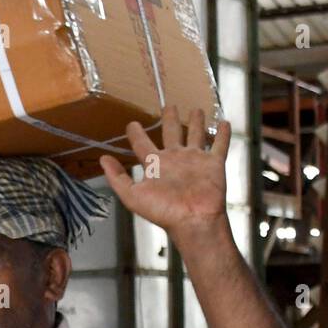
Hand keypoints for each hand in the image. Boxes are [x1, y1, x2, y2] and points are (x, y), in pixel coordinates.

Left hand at [100, 106, 230, 240]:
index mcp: (156, 165)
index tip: (131, 124)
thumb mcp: (132, 195)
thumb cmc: (164, 212)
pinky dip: (223, 135)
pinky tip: (225, 123)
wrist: (193, 221)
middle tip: (169, 106)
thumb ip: (117, 178)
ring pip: (196, 135)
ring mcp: (195, 161)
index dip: (135, 133)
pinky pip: (220, 145)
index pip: (142, 144)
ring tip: (196, 109)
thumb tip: (103, 159)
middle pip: (171, 133)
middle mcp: (175, 160)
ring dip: (197, 122)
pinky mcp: (214, 164)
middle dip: (170, 119)